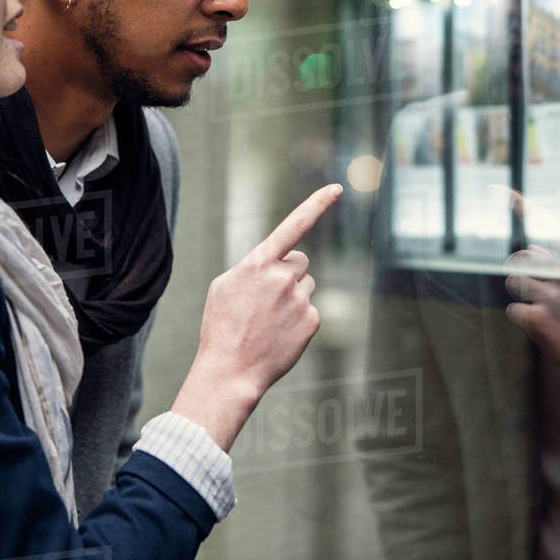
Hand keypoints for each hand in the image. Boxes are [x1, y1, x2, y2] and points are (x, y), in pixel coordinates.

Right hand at [171, 184, 342, 450]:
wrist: (230, 371)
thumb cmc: (222, 326)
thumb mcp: (225, 286)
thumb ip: (253, 266)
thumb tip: (274, 262)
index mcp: (258, 263)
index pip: (293, 225)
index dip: (317, 204)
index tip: (338, 189)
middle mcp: (283, 277)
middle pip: (300, 261)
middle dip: (289, 274)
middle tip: (267, 299)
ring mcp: (300, 299)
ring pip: (306, 286)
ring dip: (293, 297)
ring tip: (269, 320)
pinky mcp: (312, 320)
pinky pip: (310, 310)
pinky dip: (298, 320)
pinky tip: (279, 334)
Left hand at [503, 190, 559, 462]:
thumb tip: (536, 251)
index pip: (550, 226)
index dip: (521, 205)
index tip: (501, 191)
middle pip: (524, 257)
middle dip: (522, 270)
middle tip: (533, 287)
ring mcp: (551, 295)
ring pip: (514, 282)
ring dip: (522, 295)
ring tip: (544, 311)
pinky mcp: (537, 319)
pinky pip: (514, 310)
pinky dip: (525, 320)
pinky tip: (545, 331)